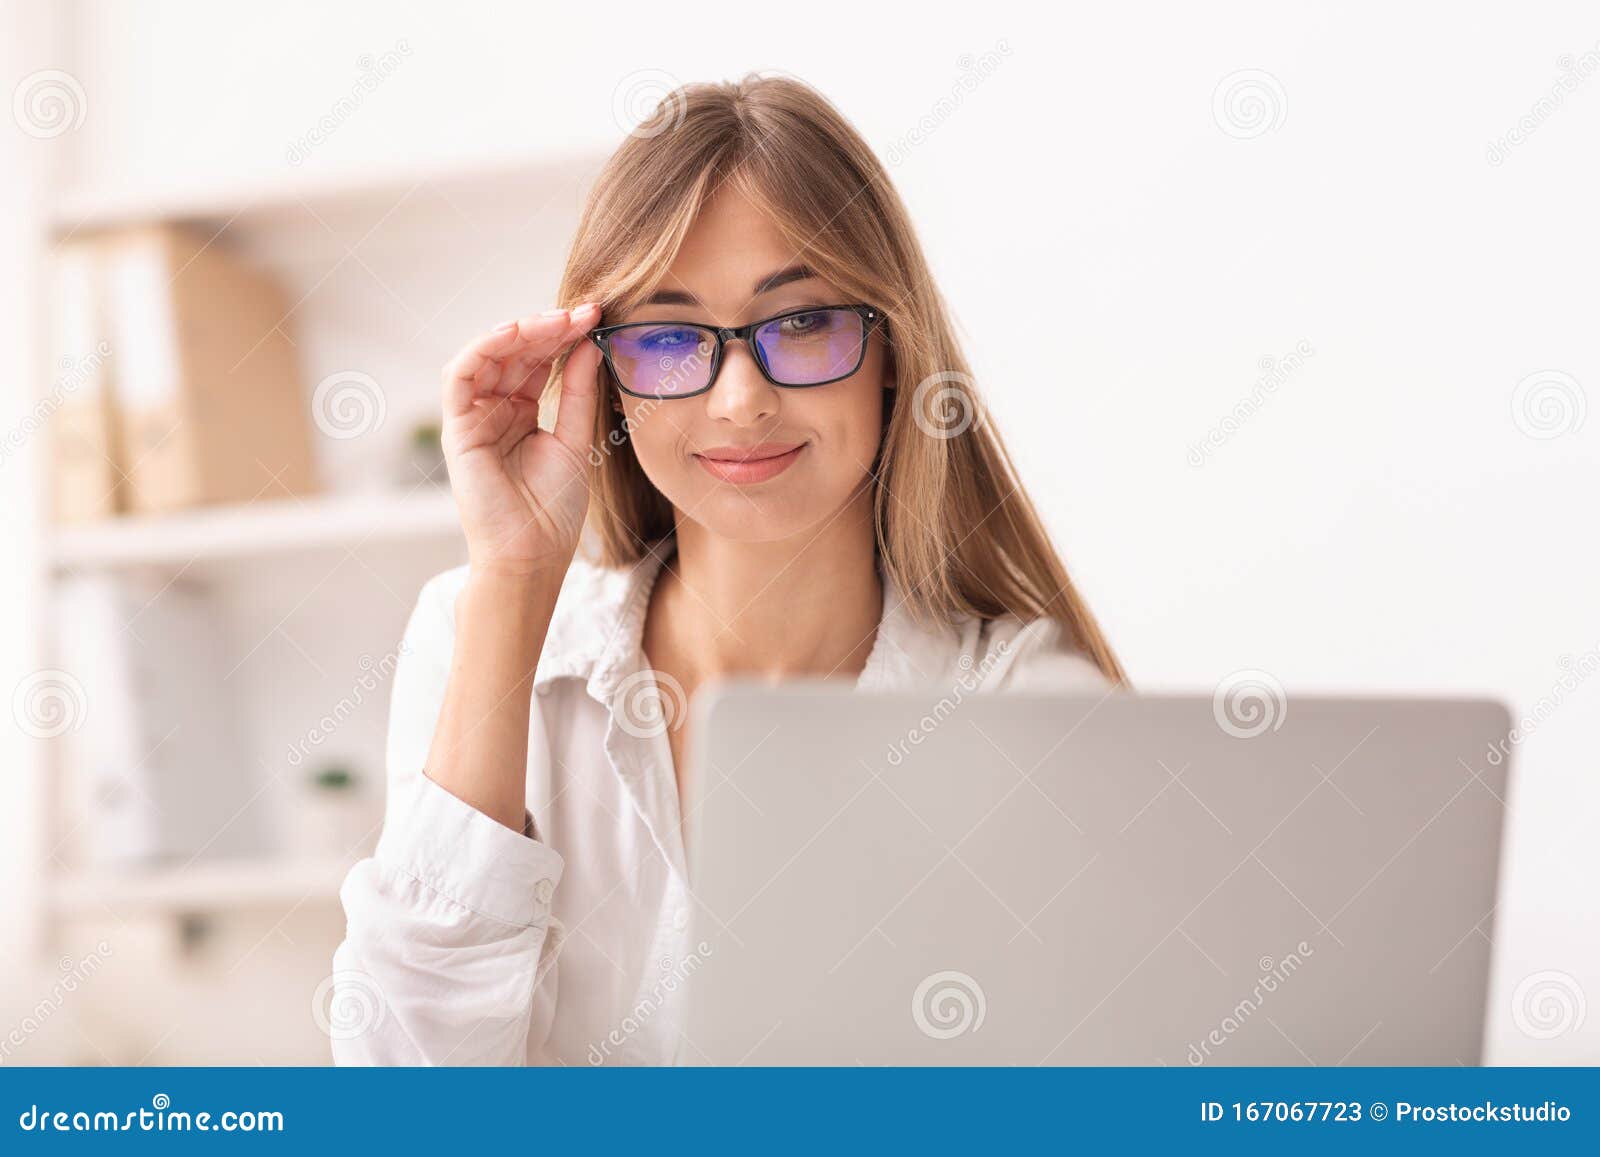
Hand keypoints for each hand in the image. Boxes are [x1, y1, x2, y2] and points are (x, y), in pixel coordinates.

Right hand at [439, 304, 603, 577]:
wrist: (532, 555)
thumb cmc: (553, 510)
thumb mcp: (575, 440)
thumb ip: (578, 391)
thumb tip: (589, 343)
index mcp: (522, 413)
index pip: (538, 360)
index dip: (564, 336)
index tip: (596, 316)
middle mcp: (494, 410)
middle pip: (515, 353)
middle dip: (548, 327)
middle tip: (582, 311)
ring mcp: (473, 418)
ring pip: (487, 357)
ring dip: (520, 332)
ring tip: (556, 319)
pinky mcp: (456, 429)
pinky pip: (459, 377)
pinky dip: (482, 349)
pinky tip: (513, 333)